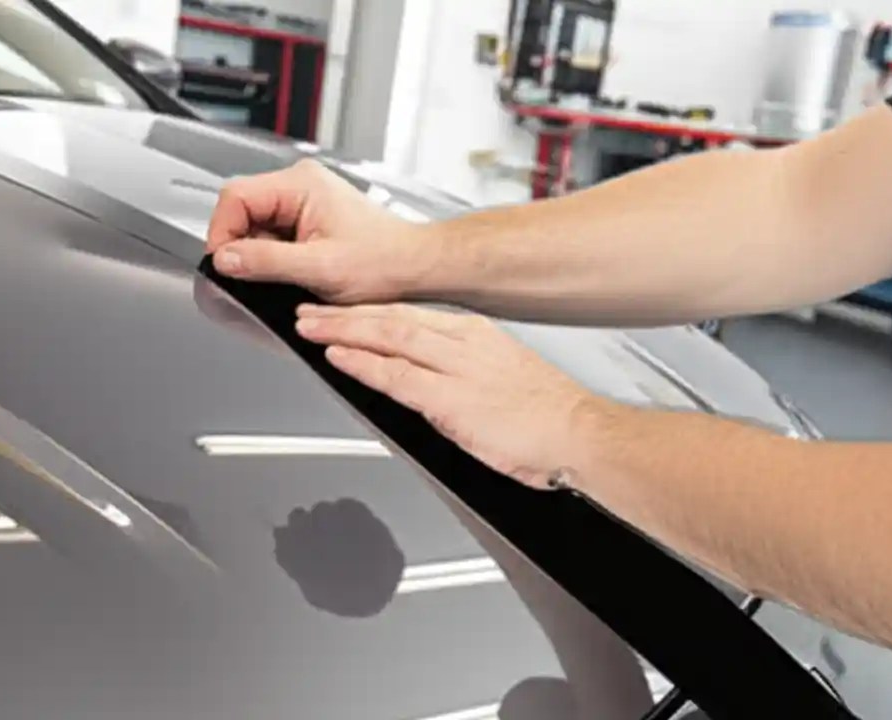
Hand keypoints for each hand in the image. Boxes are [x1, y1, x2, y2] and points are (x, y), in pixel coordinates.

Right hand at [206, 160, 436, 303]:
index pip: (234, 196)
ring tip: (289, 274)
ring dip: (259, 253)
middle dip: (242, 245)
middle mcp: (300, 184)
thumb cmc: (383, 262)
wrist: (413, 266)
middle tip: (257, 276)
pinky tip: (295, 271)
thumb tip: (225, 259)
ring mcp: (303, 200)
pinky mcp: (307, 217)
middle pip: (241, 209)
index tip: (225, 264)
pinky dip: (273, 256)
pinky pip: (271, 233)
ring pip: (254, 224)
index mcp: (301, 184)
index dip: (223, 232)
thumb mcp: (320, 268)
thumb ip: (267, 262)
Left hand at [295, 303, 605, 488]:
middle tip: (309, 310)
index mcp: (476, 335)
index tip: (342, 309)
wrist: (582, 434)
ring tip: (309, 325)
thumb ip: (461, 375)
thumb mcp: (502, 379)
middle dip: (345, 312)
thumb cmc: (550, 417)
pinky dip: (363, 363)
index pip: (411, 314)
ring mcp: (458, 368)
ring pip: (389, 336)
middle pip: (392, 317)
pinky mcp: (453, 399)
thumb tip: (428, 383)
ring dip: (343, 329)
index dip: (370, 310)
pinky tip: (338, 357)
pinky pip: (397, 376)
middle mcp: (465, 342)